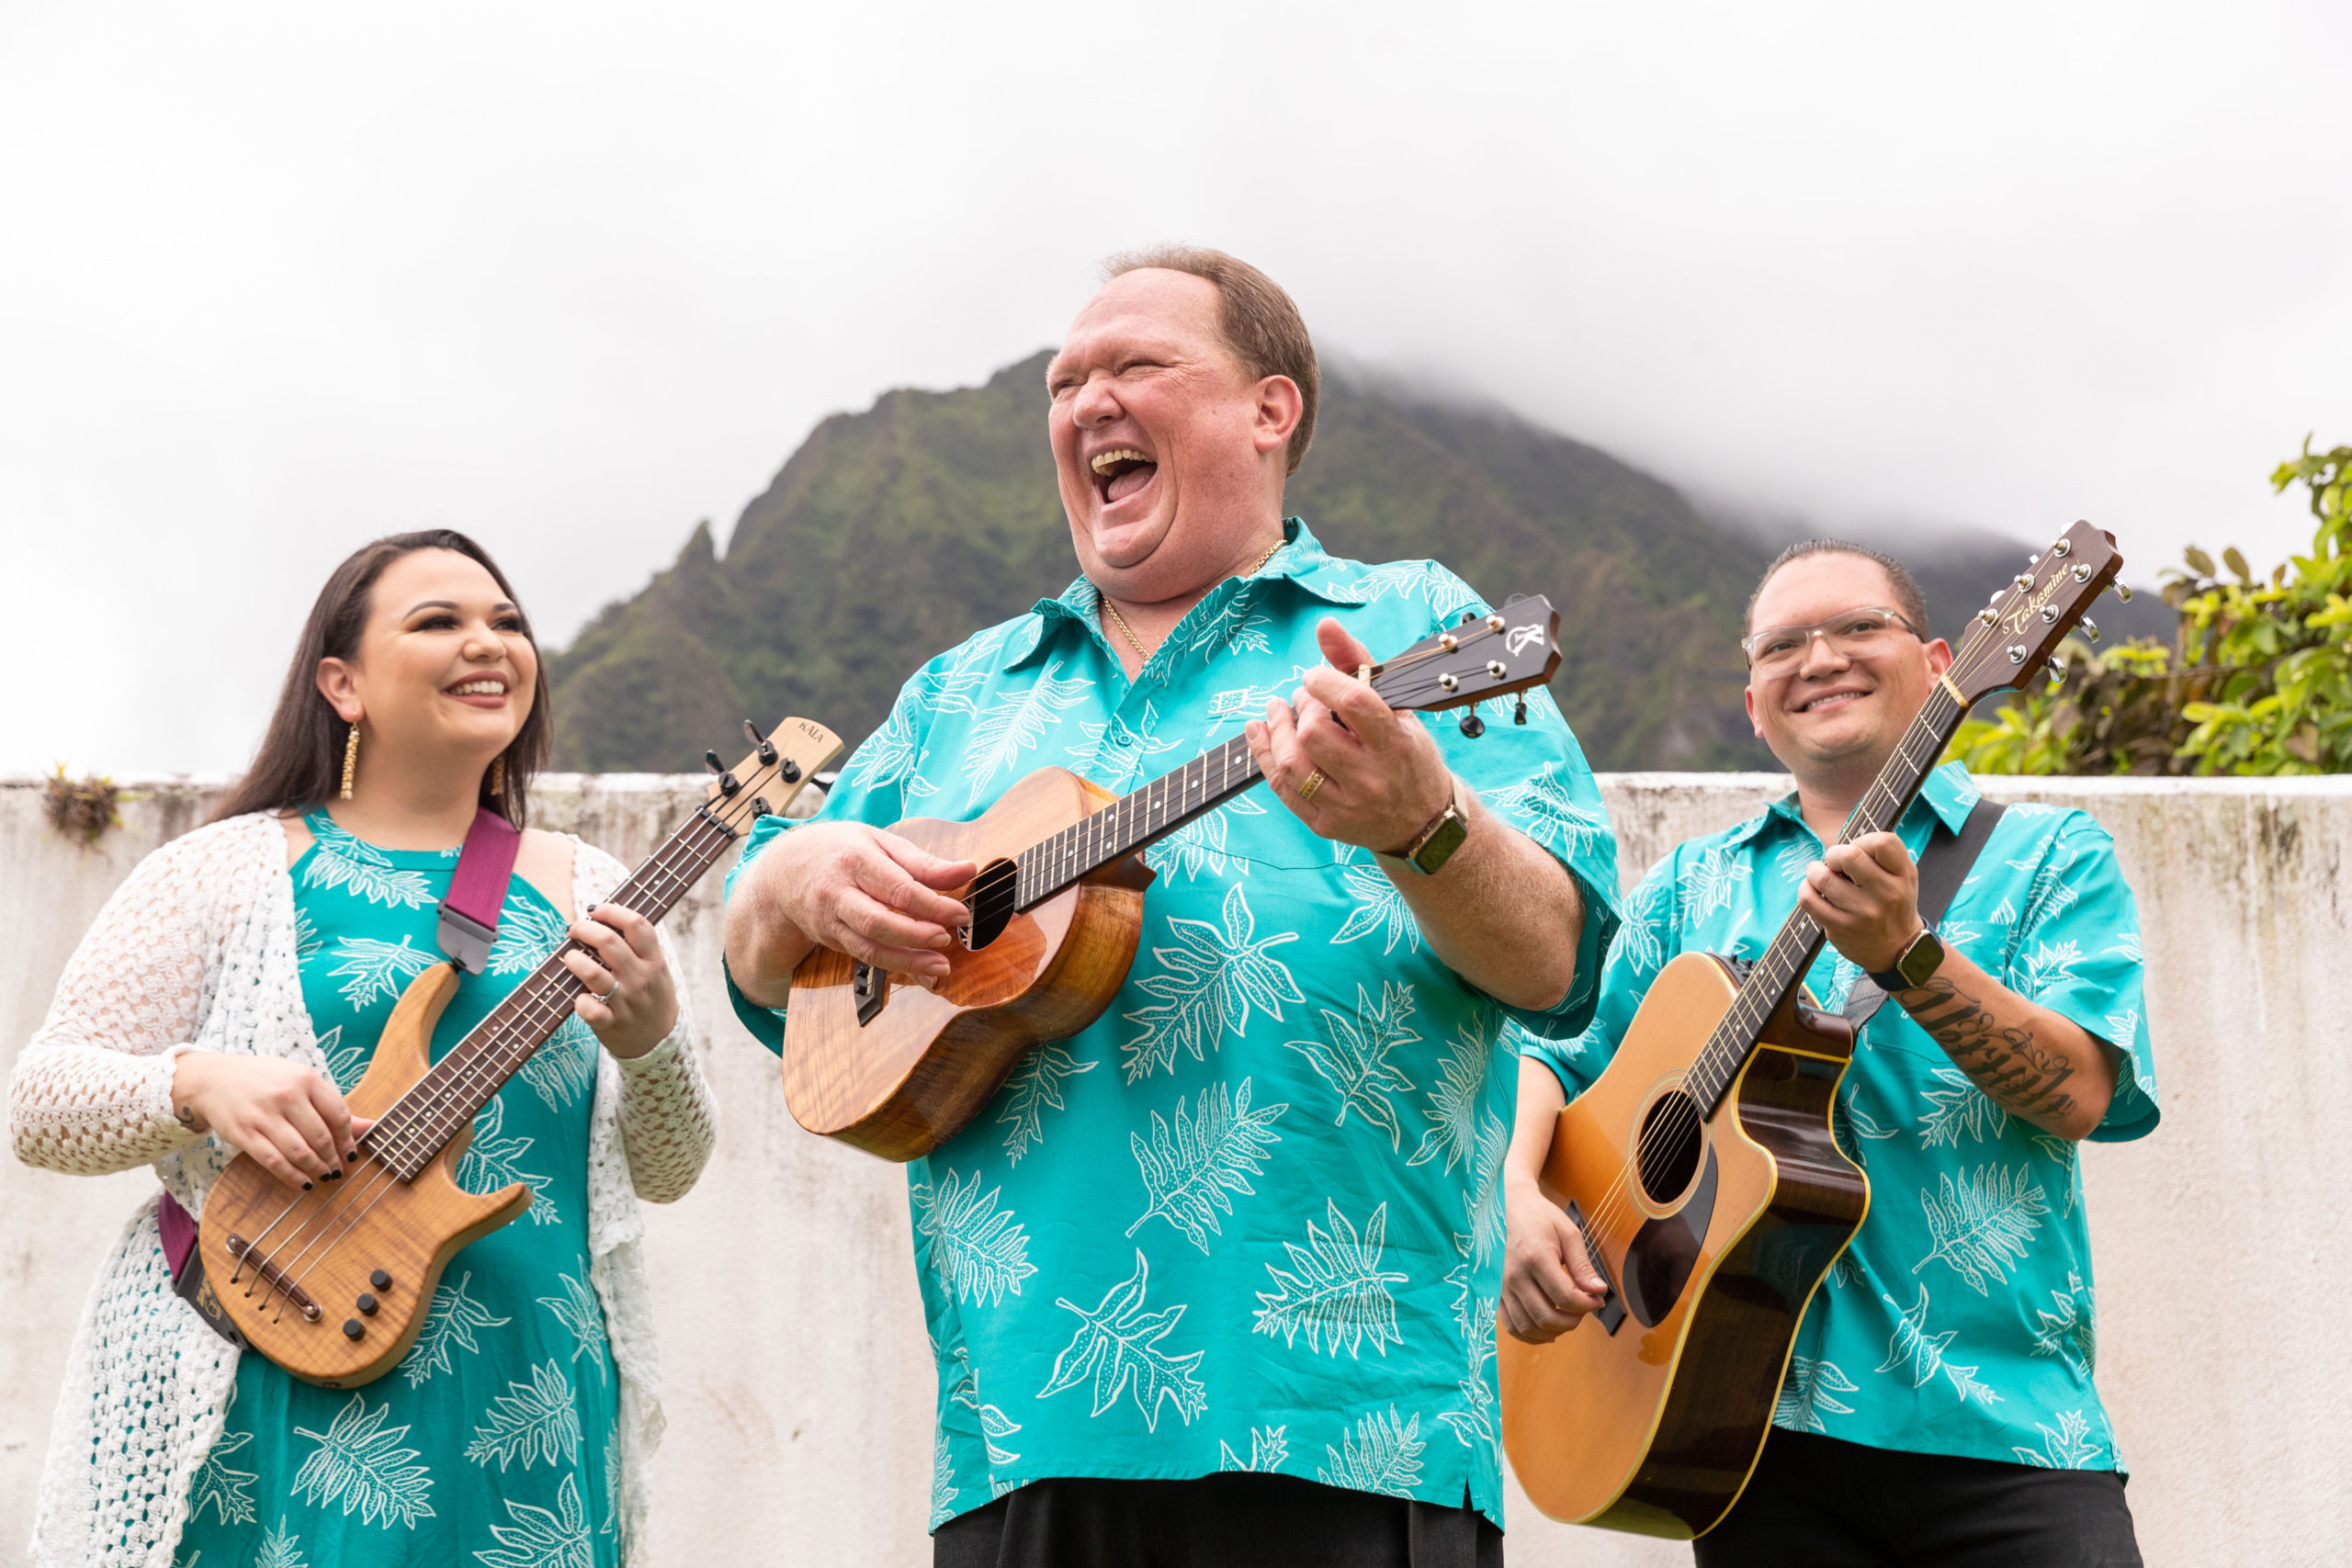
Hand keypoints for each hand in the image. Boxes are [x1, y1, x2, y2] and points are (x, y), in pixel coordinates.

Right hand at [170, 1052, 371, 1190]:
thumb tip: (372, 1127)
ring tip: (324, 1176)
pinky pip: (274, 1161)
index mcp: (305, 1078)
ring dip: (316, 1169)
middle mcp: (286, 1095)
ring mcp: (264, 1115)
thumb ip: (333, 1104)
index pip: (339, 1114)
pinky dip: (292, 1176)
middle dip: (334, 1158)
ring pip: (299, 1151)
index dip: (349, 1139)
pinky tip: (303, 1182)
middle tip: (338, 1170)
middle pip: (321, 1136)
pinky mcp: (244, 1134)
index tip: (352, 1154)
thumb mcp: (300, 1081)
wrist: (212, 1079)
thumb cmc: (265, 1080)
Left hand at [563, 903, 680, 1059]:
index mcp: (654, 961)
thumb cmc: (651, 997)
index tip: (595, 909)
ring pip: (593, 973)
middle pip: (609, 942)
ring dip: (574, 959)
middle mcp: (641, 978)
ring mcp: (625, 1002)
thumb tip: (606, 918)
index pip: (636, 925)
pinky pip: (589, 1009)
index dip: (612, 911)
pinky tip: (579, 996)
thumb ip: (639, 947)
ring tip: (570, 957)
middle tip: (575, 930)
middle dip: (585, 929)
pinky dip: (579, 1000)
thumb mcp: (657, 969)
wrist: (660, 1041)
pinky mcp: (611, 1023)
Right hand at [759, 821, 977, 984]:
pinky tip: (921, 972)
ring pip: (869, 948)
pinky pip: (864, 958)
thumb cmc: (841, 849)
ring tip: (940, 966)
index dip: (933, 905)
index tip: (961, 913)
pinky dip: (895, 968)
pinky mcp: (830, 940)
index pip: (898, 888)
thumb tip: (968, 870)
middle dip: (916, 935)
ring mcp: (830, 921)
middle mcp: (838, 893)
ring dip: (907, 962)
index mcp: (855, 860)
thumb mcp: (881, 842)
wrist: (784, 869)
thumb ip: (924, 861)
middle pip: (878, 922)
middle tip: (947, 939)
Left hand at [1244, 617, 1454, 855]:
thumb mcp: (1397, 708)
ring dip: (1275, 730)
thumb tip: (1324, 625)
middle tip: (1304, 698)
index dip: (1323, 681)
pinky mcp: (1325, 825)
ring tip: (1278, 711)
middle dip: (1301, 708)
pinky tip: (1260, 732)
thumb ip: (1359, 663)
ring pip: (1291, 764)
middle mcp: (1371, 779)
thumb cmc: (1408, 754)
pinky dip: (1264, 754)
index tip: (1314, 677)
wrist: (1423, 821)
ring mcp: (1346, 806)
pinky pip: (1282, 789)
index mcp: (1395, 744)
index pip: (1353, 704)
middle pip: (1313, 734)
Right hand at [1501, 1169, 1609, 1342]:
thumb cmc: (1537, 1217)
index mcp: (1535, 1258)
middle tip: (1583, 1311)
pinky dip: (1530, 1335)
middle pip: (1546, 1317)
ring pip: (1527, 1327)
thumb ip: (1582, 1265)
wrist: (1505, 1206)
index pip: (1565, 1297)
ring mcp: (1502, 1286)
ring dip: (1552, 1331)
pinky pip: (1510, 1325)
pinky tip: (1546, 1329)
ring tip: (1567, 1320)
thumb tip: (1598, 1290)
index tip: (1597, 1299)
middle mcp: (1515, 1276)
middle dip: (1572, 1322)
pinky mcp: (1496, 1292)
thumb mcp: (1567, 1233)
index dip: (1587, 1305)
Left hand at [1797, 831, 1923, 974]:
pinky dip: (1805, 888)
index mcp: (1904, 875)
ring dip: (1814, 871)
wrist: (1897, 949)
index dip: (1863, 840)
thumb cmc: (1893, 903)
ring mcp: (1863, 913)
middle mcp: (1887, 894)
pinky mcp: (1841, 928)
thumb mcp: (1903, 876)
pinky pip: (1809, 900)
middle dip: (1834, 854)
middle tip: (1834, 863)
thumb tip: (1842, 843)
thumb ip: (1881, 854)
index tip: (1858, 851)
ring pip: (1823, 878)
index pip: (1883, 842)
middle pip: (1849, 855)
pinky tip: (1812, 888)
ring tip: (1819, 874)